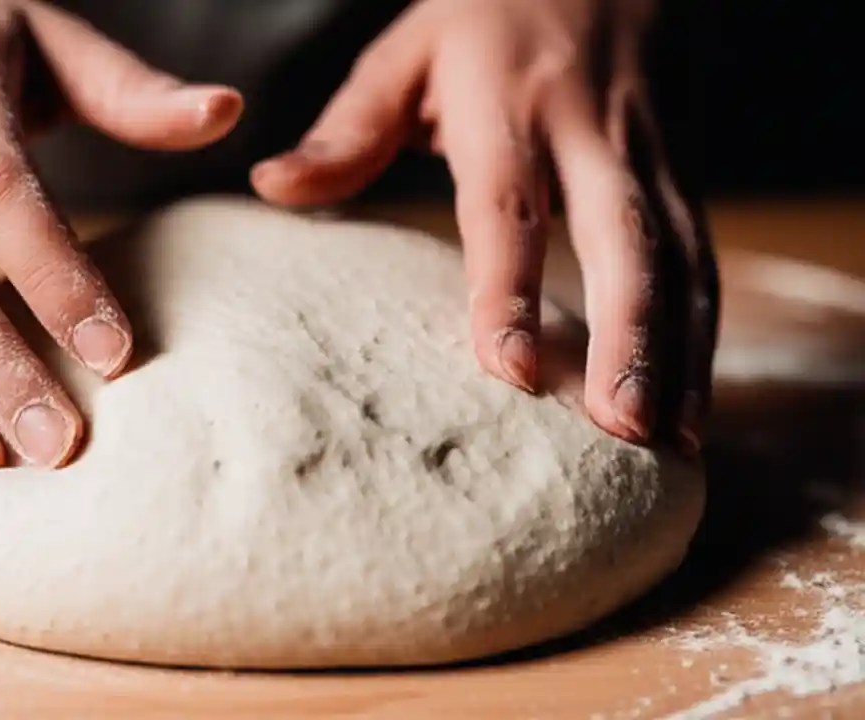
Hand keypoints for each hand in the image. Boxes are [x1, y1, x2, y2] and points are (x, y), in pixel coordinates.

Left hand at [252, 0, 716, 451]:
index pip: (509, 204)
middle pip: (623, 238)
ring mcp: (650, 155)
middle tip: (620, 427)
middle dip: (629, 335)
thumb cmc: (482, 19)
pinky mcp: (684, 173)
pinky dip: (702, 337)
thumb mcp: (405, 54)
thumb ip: (347, 129)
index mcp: (511, 105)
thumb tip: (271, 187)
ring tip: (667, 445)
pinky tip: (690, 410)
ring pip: (680, 258)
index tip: (506, 367)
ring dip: (679, 352)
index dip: (509, 286)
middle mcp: (592, 133)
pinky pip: (702, 261)